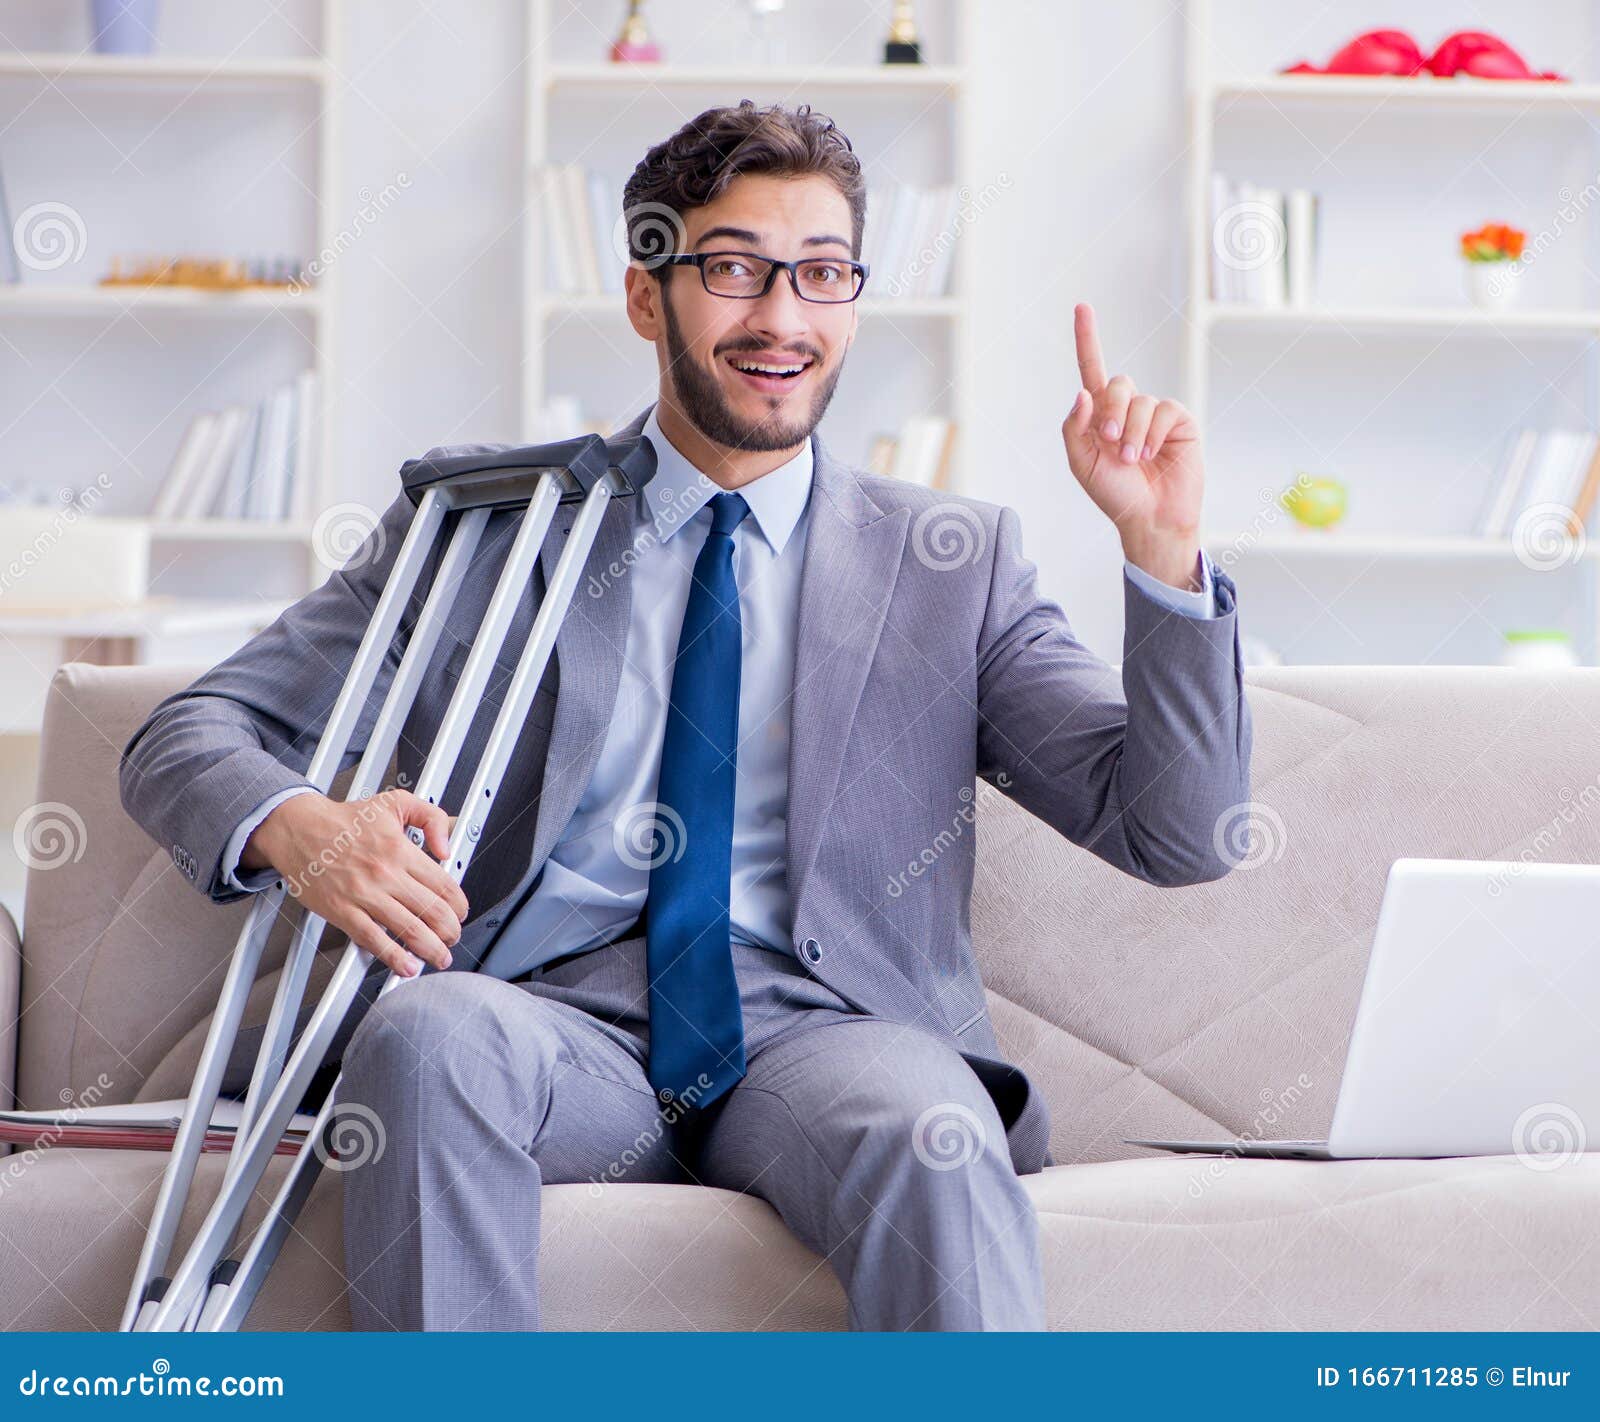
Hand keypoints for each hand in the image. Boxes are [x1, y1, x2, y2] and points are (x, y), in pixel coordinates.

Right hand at [243, 788, 468, 977]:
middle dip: (451, 931)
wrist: (298, 828)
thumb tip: (446, 847)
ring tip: (440, 956)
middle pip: (432, 911)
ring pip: (409, 929)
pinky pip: (373, 939)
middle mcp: (386, 874)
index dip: (459, 905)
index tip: (461, 912)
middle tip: (453, 937)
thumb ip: (431, 817)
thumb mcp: (396, 802)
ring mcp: (364, 894)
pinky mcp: (342, 911)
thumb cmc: (344, 819)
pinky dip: (393, 957)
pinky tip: (406, 966)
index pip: (444, 885)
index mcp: (401, 850)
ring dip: (431, 948)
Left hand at [1062, 302, 1204, 589]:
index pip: (1091, 371)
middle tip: (1110, 442)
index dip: (1087, 339)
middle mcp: (1127, 409)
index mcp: (1099, 416)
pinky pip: (1162, 410)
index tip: (1082, 307)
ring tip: (1132, 458)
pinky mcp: (1178, 422)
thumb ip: (1074, 428)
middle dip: (1110, 411)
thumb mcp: (1082, 463)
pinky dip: (1152, 432)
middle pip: (1116, 383)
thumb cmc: (1115, 494)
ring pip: (1139, 400)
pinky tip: (1151, 453)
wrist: (1149, 517)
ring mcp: (1154, 414)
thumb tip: (1082, 393)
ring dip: (1131, 431)